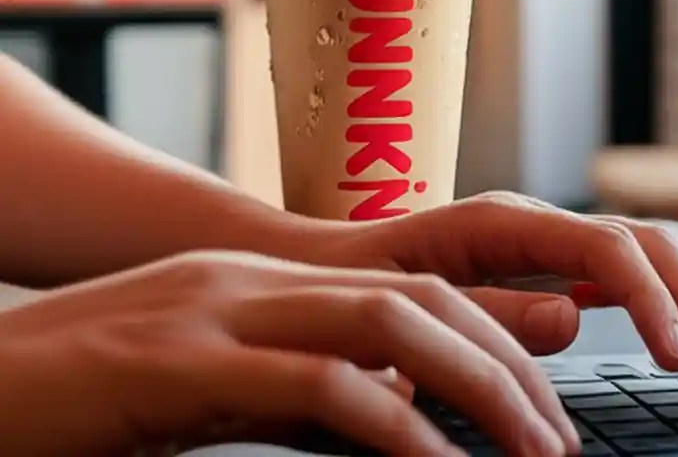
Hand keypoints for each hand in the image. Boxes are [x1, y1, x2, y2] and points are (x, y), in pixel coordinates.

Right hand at [0, 250, 577, 456]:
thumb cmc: (80, 405)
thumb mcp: (210, 395)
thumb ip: (296, 397)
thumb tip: (392, 423)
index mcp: (262, 282)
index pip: (409, 293)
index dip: (490, 344)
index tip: (537, 409)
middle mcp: (251, 280)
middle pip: (420, 302)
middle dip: (506, 366)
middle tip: (556, 438)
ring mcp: (215, 312)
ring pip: (389, 327)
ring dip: (477, 388)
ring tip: (530, 451)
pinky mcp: (178, 365)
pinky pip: (318, 388)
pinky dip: (396, 429)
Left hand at [301, 192, 677, 387]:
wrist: (322, 270)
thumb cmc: (356, 287)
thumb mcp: (409, 304)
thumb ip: (491, 310)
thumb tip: (572, 318)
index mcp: (505, 221)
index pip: (609, 247)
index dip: (653, 300)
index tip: (675, 358)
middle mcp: (539, 223)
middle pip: (648, 245)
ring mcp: (551, 243)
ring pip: (651, 256)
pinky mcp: (554, 267)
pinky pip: (631, 276)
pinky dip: (672, 305)